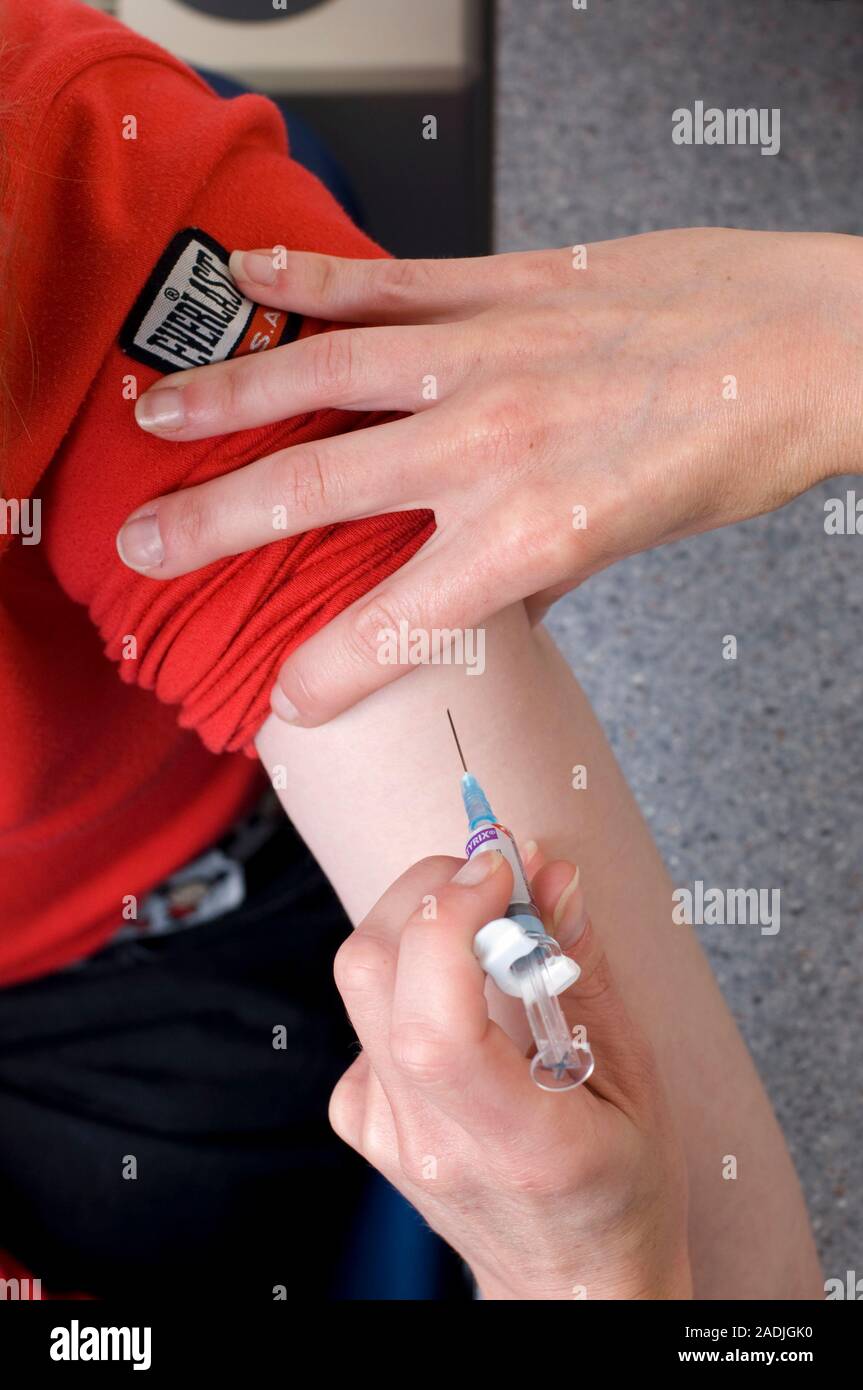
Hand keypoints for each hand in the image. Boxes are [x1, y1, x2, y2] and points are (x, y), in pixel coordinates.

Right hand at [119, 229, 862, 723]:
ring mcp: (492, 355)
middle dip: (218, 526)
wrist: (807, 345)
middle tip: (149, 549)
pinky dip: (315, 277)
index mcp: (532, 530)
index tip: (285, 698)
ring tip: (158, 416)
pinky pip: (391, 282)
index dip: (330, 668)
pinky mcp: (509, 286)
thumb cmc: (730, 449)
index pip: (397, 618)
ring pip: (329, 375)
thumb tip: (478, 596)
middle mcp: (494, 445)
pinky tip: (252, 274)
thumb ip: (533, 570)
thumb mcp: (627, 545)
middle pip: (320, 489)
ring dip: (230, 397)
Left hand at [328, 844, 691, 1300]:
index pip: (434, 1022)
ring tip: (485, 932)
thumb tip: (550, 874)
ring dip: (418, 924)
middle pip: (371, 972)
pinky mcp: (361, 1121)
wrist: (572, 1286)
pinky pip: (364, 1014)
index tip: (501, 869)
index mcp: (512, 1140)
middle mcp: (429, 1139)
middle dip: (428, 890)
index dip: (452, 918)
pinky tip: (463, 1003)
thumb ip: (584, 968)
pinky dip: (410, 976)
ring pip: (360, 979)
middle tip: (493, 880)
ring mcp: (383, 1133)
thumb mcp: (634, 1077)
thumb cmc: (620, 1190)